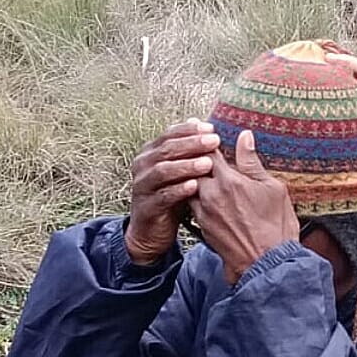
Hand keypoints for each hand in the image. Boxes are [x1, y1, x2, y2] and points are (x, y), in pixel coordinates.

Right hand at [126, 118, 219, 264]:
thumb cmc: (171, 196)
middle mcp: (143, 165)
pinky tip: (195, 186)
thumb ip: (190, 150)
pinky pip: (163, 196)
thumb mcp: (181, 171)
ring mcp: (142, 185)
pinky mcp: (146, 206)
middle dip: (192, 144)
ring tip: (208, 163)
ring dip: (186, 166)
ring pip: (163, 171)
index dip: (190, 130)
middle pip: (167, 149)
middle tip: (214, 141)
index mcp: (151, 152)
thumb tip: (204, 126)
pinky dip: (179, 190)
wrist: (152, 230)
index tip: (211, 128)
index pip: (170, 134)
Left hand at [189, 130, 299, 285]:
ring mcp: (203, 212)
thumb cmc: (276, 227)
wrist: (267, 264)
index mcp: (229, 181)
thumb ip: (252, 162)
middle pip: (194, 168)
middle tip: (201, 151)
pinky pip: (193, 204)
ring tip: (204, 172)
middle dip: (197, 158)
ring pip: (190, 186)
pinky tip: (207, 194)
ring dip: (195, 177)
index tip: (207, 133)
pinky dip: (197, 195)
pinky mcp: (202, 227)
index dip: (206, 140)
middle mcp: (210, 195)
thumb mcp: (272, 188)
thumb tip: (244, 137)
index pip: (208, 151)